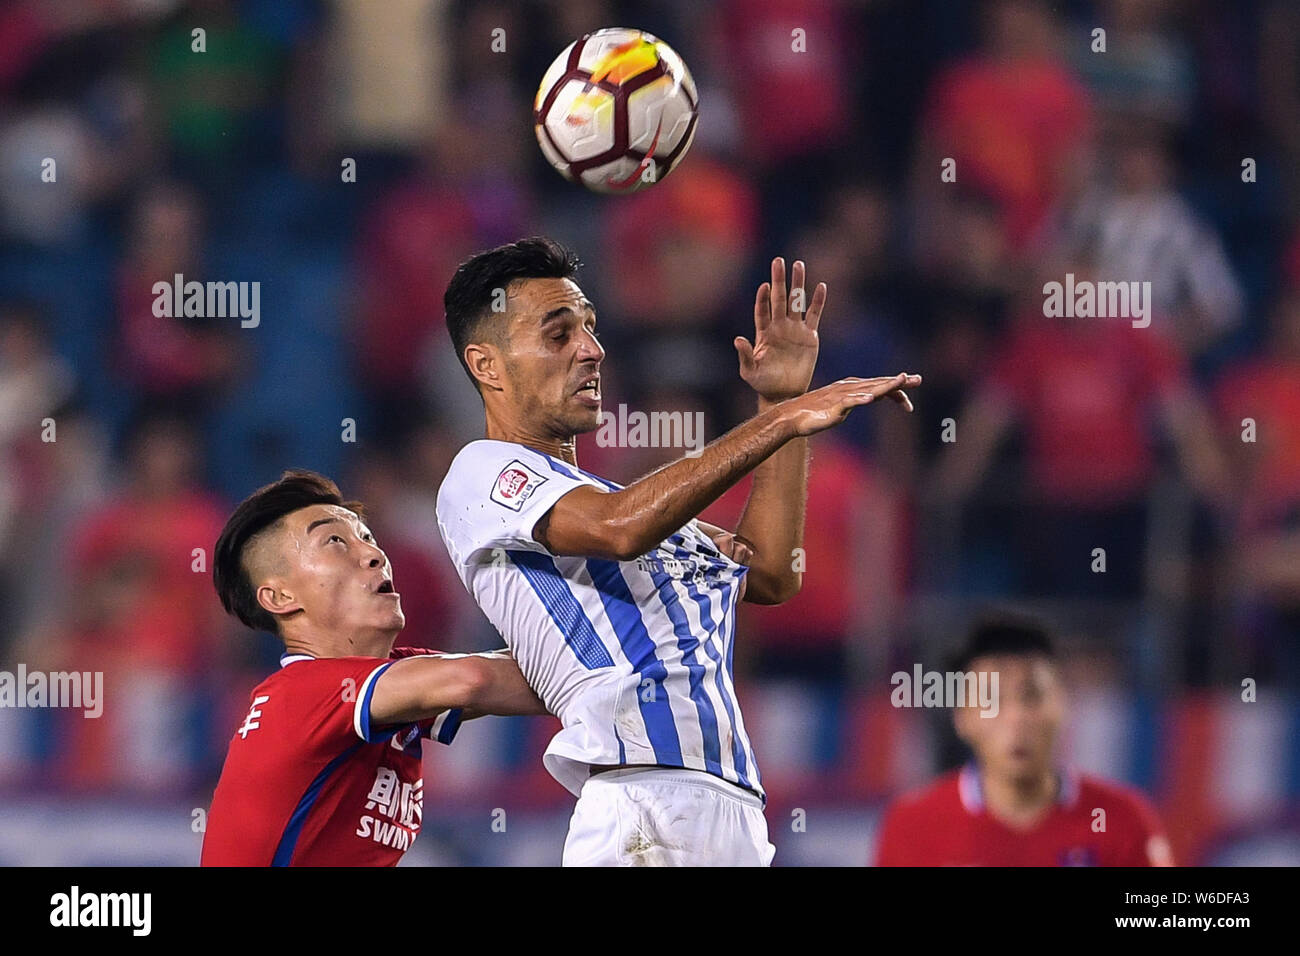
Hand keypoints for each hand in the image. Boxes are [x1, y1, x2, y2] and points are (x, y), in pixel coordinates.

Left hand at [735, 258, 825, 401]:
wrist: (784, 393)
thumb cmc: (763, 383)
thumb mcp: (750, 372)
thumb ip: (745, 355)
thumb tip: (737, 339)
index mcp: (764, 333)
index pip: (763, 309)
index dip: (763, 297)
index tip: (764, 285)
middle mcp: (779, 326)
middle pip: (780, 298)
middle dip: (779, 280)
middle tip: (779, 261)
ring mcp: (795, 329)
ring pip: (797, 302)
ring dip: (798, 284)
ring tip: (799, 265)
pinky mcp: (810, 336)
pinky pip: (814, 315)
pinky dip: (818, 301)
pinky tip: (820, 286)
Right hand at [779, 373, 921, 436]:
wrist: (791, 417)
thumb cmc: (816, 412)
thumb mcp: (843, 406)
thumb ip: (858, 400)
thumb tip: (873, 397)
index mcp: (852, 387)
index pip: (879, 386)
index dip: (896, 389)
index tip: (910, 401)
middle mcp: (849, 388)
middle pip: (879, 384)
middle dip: (899, 382)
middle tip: (918, 379)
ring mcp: (841, 396)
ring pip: (868, 390)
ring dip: (885, 386)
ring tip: (901, 381)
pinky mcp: (833, 406)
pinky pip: (849, 402)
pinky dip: (860, 400)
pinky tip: (871, 399)